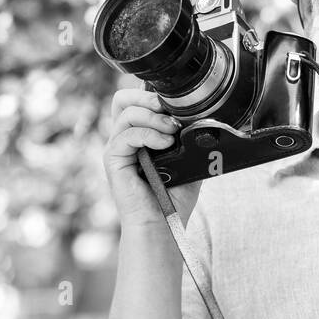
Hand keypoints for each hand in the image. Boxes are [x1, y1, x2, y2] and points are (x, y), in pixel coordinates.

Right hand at [103, 87, 202, 230]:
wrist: (163, 224)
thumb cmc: (174, 197)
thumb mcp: (190, 161)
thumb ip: (191, 139)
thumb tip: (206, 118)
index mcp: (140, 135)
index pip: (136, 100)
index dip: (152, 94)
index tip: (176, 103)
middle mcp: (125, 138)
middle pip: (122, 99)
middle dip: (146, 97)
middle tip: (168, 109)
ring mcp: (117, 148)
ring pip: (125, 113)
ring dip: (153, 117)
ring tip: (172, 133)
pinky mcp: (113, 160)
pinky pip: (125, 135)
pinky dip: (147, 134)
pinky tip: (164, 144)